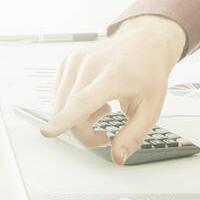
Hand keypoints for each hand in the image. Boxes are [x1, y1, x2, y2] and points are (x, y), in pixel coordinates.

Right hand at [38, 15, 184, 163]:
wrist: (144, 42)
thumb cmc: (148, 71)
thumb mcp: (151, 107)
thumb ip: (134, 135)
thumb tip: (118, 157)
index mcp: (114, 76)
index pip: (83, 101)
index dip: (65, 119)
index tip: (48, 131)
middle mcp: (91, 65)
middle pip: (69, 110)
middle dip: (83, 133)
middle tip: (103, 136)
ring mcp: (76, 61)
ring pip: (60, 105)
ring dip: (77, 119)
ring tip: (103, 110)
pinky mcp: (66, 62)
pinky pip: (59, 95)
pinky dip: (71, 106)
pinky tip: (93, 100)